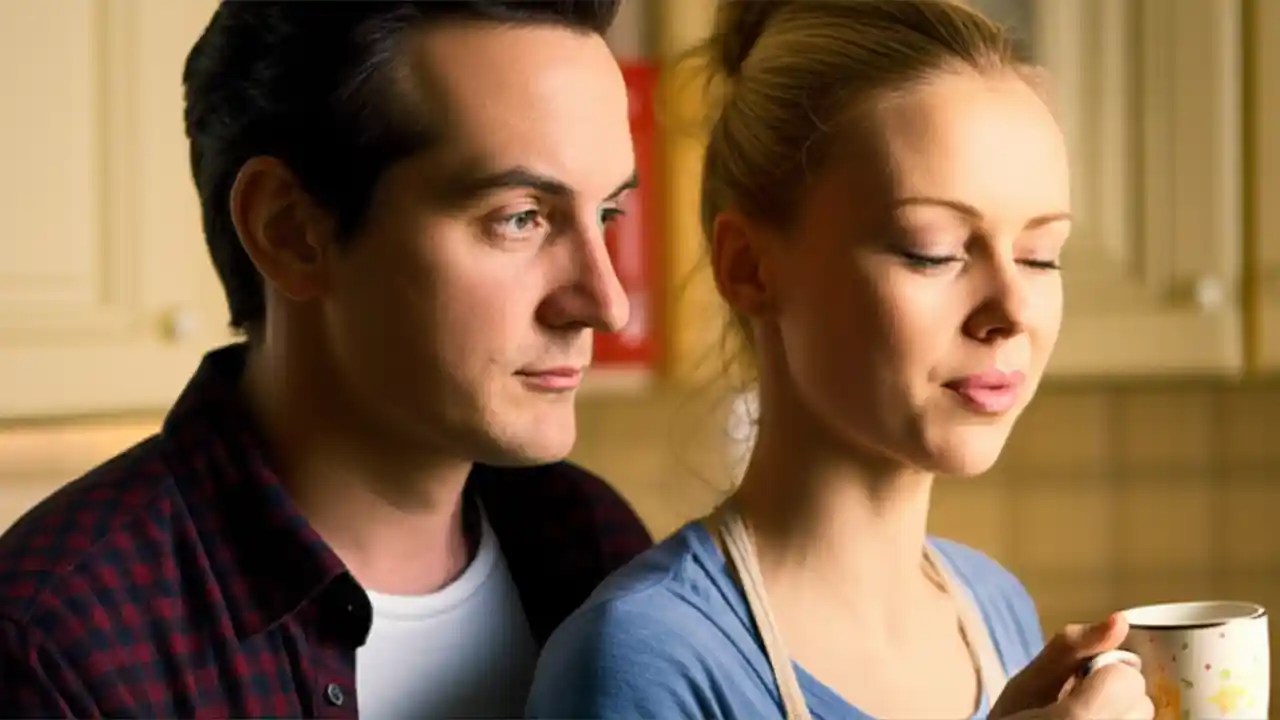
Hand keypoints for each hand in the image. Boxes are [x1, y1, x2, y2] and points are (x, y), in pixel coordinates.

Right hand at [990, 613, 1153, 719]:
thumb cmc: (1012, 719)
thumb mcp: (1028, 682)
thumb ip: (1072, 647)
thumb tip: (1120, 620)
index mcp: (1081, 719)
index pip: (1128, 677)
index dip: (1101, 673)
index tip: (1074, 684)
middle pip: (1141, 701)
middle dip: (1113, 696)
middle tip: (1077, 705)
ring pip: (1142, 717)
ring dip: (1119, 713)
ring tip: (1085, 717)